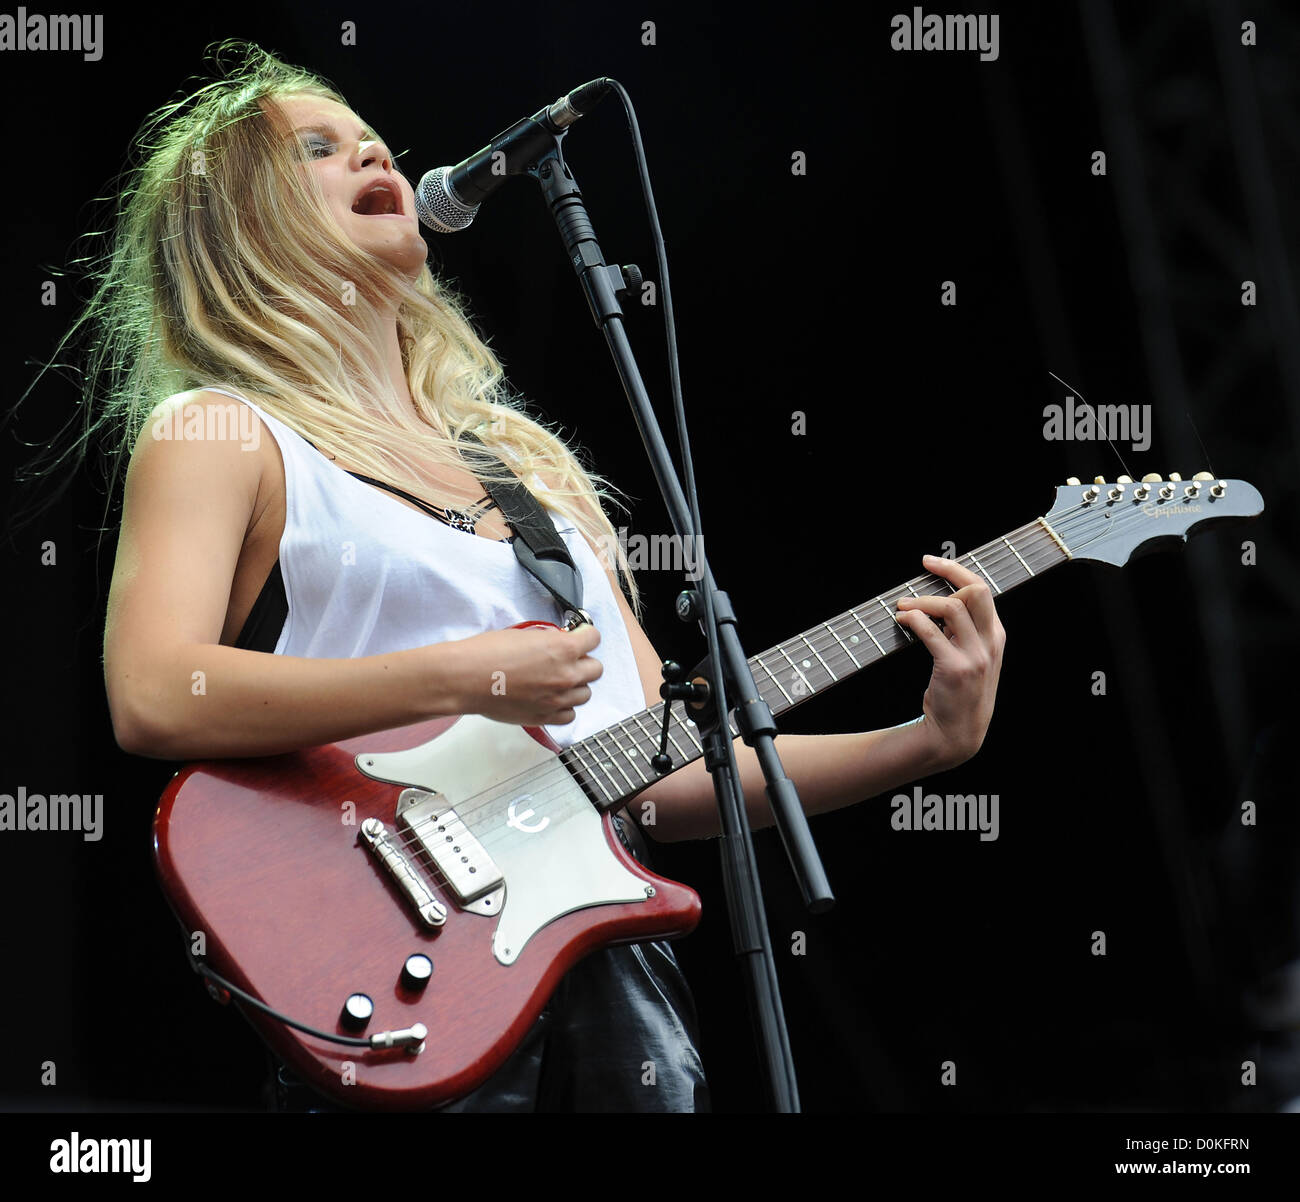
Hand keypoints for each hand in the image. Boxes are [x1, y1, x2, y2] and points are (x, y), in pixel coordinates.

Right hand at [442, 622, 603, 725]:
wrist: (465, 678)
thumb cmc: (487, 653)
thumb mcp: (525, 635)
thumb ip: (550, 642)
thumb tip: (559, 645)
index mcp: (563, 649)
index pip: (595, 638)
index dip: (585, 637)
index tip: (579, 638)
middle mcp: (566, 675)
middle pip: (596, 669)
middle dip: (583, 662)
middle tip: (567, 660)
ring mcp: (558, 699)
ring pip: (586, 693)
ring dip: (575, 685)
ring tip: (556, 680)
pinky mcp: (545, 717)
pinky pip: (570, 714)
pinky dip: (564, 707)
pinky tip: (550, 698)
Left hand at [894, 555, 1005, 768]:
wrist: (958, 733)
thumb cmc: (960, 693)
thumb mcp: (972, 657)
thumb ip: (963, 631)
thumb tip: (938, 603)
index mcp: (996, 636)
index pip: (982, 589)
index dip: (956, 571)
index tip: (931, 562)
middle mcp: (991, 643)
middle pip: (976, 590)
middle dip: (948, 574)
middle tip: (922, 569)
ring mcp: (976, 656)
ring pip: (952, 607)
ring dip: (922, 601)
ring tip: (903, 607)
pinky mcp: (955, 669)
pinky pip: (931, 632)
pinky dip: (913, 620)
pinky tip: (902, 621)